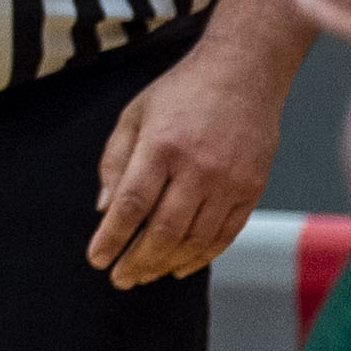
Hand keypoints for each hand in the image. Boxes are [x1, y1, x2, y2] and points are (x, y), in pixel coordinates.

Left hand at [91, 33, 284, 288]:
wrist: (244, 71)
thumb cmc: (182, 92)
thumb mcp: (134, 115)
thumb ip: (115, 161)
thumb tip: (104, 209)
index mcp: (161, 146)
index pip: (131, 205)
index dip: (112, 238)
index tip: (98, 260)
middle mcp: (197, 167)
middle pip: (163, 229)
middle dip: (137, 260)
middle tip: (120, 278)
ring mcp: (228, 180)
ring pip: (195, 238)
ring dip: (166, 263)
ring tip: (145, 275)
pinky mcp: (252, 188)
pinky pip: (225, 234)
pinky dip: (201, 256)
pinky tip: (180, 266)